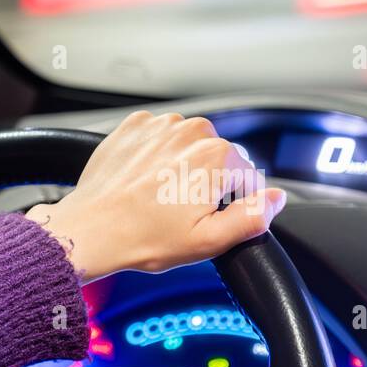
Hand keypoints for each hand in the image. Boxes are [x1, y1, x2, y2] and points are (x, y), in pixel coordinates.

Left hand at [25, 111, 286, 282]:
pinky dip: (156, 155)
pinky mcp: (134, 126)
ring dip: (181, 165)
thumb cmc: (144, 238)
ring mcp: (160, 125)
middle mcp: (192, 131)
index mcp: (217, 157)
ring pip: (188, 145)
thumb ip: (251, 218)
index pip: (246, 176)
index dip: (231, 201)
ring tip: (159, 196)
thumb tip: (275, 198)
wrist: (90, 229)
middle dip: (207, 181)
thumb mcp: (208, 241)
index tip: (205, 217)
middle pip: (218, 157)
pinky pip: (159, 137)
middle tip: (180, 211)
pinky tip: (144, 180)